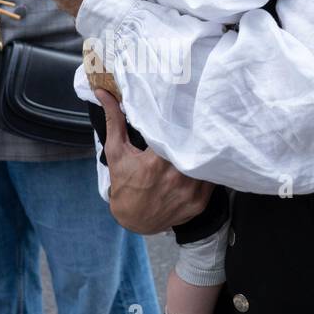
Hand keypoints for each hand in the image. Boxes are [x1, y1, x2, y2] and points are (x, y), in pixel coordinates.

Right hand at [96, 89, 214, 233]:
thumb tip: (103, 92)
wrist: (133, 220)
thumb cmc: (124, 184)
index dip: (184, 122)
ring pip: (206, 164)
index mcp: (156, 163)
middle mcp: (175, 178)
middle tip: (199, 120)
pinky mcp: (199, 202)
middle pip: (195, 148)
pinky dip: (207, 170)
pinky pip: (211, 180)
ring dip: (204, 153)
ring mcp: (190, 192)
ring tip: (204, 139)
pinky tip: (204, 162)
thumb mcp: (116, 152)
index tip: (186, 110)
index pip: (177, 134)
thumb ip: (114, 120)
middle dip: (196, 135)